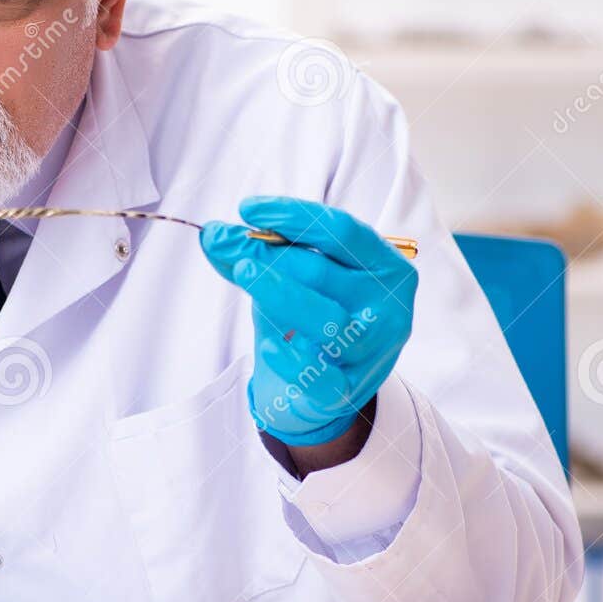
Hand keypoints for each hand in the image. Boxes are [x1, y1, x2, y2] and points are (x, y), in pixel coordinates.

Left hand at [199, 195, 417, 445]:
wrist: (325, 388)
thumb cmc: (315, 318)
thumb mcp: (292, 278)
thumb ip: (257, 253)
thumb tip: (215, 234)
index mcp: (386, 268)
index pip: (342, 232)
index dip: (294, 216)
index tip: (249, 209)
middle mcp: (387, 308)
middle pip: (324, 272)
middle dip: (269, 253)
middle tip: (226, 243)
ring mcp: (371, 353)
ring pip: (326, 320)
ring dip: (280, 292)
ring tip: (242, 271)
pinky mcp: (347, 392)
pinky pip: (321, 377)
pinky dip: (294, 361)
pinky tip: (269, 346)